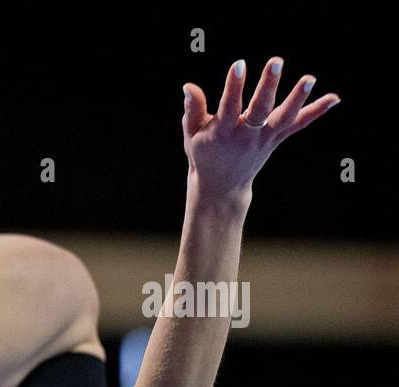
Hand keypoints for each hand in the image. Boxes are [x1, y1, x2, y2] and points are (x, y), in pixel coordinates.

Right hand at [182, 58, 339, 203]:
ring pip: (284, 118)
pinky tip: (335, 98)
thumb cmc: (203, 154)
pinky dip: (316, 111)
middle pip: (260, 110)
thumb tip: (188, 86)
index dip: (234, 87)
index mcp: (222, 132)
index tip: (239, 64)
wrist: (221, 187)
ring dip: (298, 98)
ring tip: (310, 77)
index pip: (229, 107)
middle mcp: (246, 136)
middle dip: (268, 86)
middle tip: (276, 61)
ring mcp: (264, 139)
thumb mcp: (192, 134)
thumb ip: (192, 110)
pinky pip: (298, 125)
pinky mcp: (277, 139)